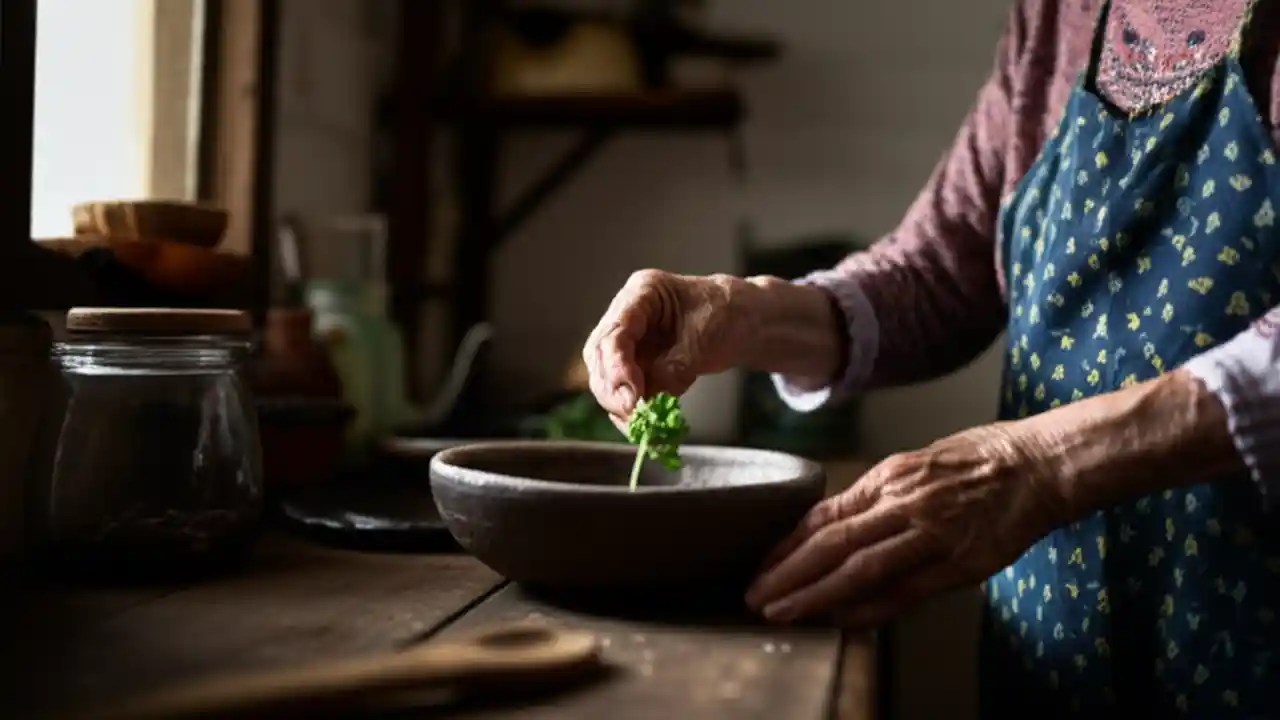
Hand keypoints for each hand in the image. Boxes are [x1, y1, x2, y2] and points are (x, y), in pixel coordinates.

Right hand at [582, 270, 751, 425]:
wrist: (742, 321)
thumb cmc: (726, 316)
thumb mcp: (703, 342)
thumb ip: (672, 370)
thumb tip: (641, 402)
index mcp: (642, 293)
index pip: (614, 333)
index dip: (616, 368)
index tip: (632, 398)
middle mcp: (626, 316)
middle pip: (599, 357)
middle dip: (613, 390)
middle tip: (634, 414)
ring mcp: (628, 342)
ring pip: (604, 377)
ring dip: (619, 405)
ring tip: (642, 425)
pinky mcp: (635, 365)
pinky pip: (622, 391)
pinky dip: (631, 412)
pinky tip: (645, 427)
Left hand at [743, 370, 1244, 628]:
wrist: (1040, 463)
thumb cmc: (981, 459)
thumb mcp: (919, 462)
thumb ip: (879, 494)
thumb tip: (839, 521)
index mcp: (888, 476)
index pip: (823, 514)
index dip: (787, 544)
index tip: (760, 566)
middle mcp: (902, 502)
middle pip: (831, 542)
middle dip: (786, 572)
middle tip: (754, 596)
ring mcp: (931, 533)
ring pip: (859, 567)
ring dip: (814, 593)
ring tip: (782, 612)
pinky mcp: (960, 562)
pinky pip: (904, 589)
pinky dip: (869, 607)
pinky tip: (841, 620)